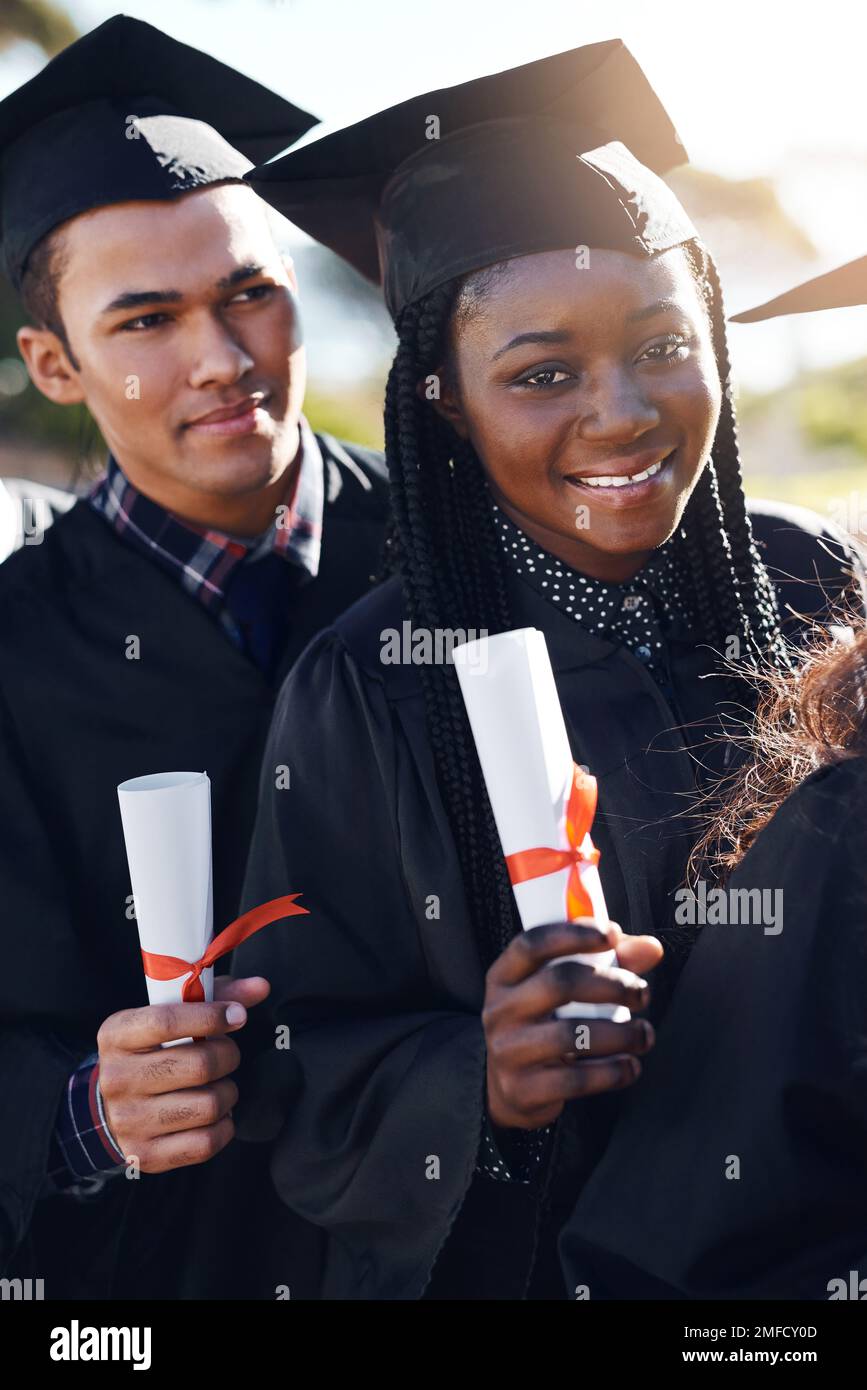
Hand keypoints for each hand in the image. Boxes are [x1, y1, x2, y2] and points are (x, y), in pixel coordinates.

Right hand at [96, 974, 269, 1173]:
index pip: (167, 1021)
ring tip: (220, 1085)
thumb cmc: (153, 1051)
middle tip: (227, 1054)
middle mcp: (117, 1079)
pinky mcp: (145, 1155)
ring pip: (209, 1105)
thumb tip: (262, 986)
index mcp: (117, 1035)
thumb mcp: (170, 1015)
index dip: (211, 1016)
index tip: (237, 1016)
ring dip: (228, 1092)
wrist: (108, 1109)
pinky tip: (215, 1113)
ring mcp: (129, 1121)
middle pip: (199, 1065)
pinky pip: (207, 1143)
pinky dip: (224, 1126)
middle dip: (228, 1056)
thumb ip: (216, 995)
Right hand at [482, 920, 662, 1130]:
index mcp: (504, 977)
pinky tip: (630, 1065)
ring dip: (622, 1034)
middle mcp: (499, 1011)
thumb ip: (607, 961)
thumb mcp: (561, 988)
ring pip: (573, 1035)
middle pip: (560, 984)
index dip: (573, 933)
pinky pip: (578, 1079)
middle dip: (612, 985)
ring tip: (644, 1034)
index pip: (532, 944)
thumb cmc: (545, 1024)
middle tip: (641, 993)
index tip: (611, 934)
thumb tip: (651, 948)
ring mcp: (508, 1052)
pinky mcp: (524, 1090)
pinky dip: (614, 1071)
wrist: (511, 1088)